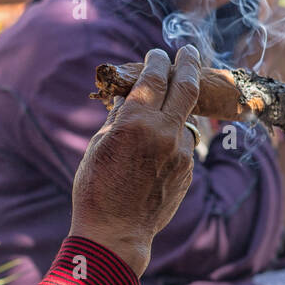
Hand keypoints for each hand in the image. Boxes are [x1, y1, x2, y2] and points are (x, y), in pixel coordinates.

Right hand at [70, 46, 200, 276]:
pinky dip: (173, 138)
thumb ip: (118, 117)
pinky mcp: (188, 170)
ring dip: (178, 108)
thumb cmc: (96, 189)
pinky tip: (156, 150)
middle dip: (187, 64)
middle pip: (186, 87)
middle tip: (187, 51)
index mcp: (136, 122)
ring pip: (186, 118)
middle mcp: (164, 132)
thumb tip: (127, 97)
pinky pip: (183, 145)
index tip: (156, 53)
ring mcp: (180, 153)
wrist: (115, 233)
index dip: (156, 61)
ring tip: (168, 105)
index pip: (154, 77)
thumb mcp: (99, 145)